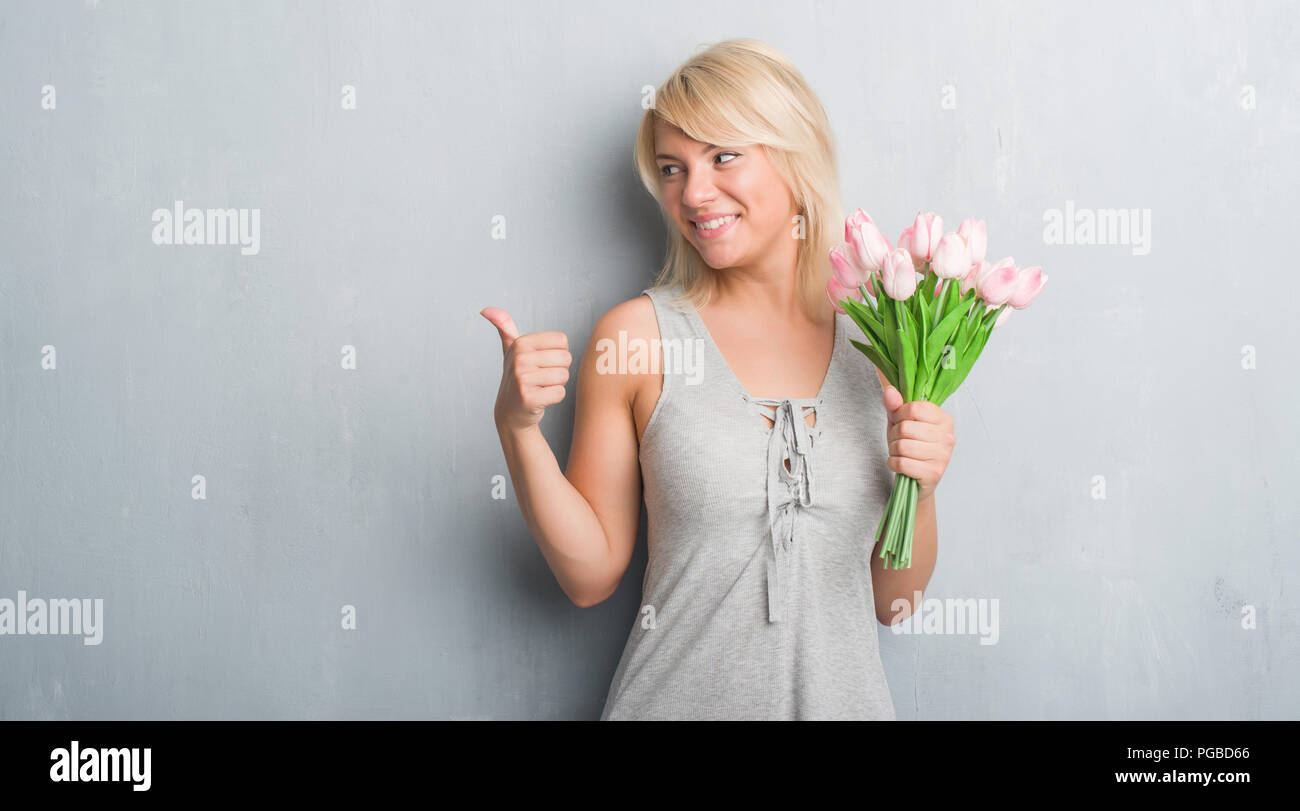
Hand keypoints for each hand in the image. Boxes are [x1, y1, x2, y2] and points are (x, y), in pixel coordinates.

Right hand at [481, 307, 571, 433]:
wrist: (510, 412)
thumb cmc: (517, 377)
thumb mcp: (510, 350)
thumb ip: (504, 327)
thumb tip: (486, 309)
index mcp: (520, 343)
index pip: (562, 341)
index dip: (557, 353)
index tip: (541, 362)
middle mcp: (520, 358)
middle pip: (566, 358)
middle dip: (558, 370)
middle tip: (541, 378)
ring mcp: (523, 379)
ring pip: (564, 376)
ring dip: (556, 384)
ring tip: (540, 387)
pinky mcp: (529, 398)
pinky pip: (560, 393)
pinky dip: (554, 398)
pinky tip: (540, 399)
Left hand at [879, 382, 954, 502]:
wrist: (915, 479)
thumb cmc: (911, 446)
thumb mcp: (901, 422)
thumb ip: (895, 405)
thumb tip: (889, 390)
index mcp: (944, 419)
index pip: (914, 408)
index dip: (899, 414)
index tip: (900, 422)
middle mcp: (948, 437)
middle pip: (906, 428)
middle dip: (894, 435)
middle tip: (899, 441)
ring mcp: (943, 456)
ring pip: (903, 446)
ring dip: (893, 450)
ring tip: (900, 453)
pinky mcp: (934, 473)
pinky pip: (902, 463)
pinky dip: (893, 464)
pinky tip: (899, 464)